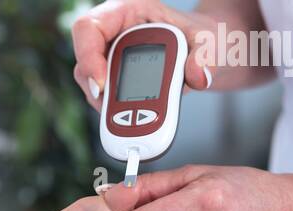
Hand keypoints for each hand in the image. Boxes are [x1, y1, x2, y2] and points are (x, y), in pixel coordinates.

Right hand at [71, 0, 215, 108]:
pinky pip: (103, 93)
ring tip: (129, 117)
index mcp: (129, 9)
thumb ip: (204, 56)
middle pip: (85, 57)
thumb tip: (198, 77)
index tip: (102, 85)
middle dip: (96, 87)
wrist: (207, 50)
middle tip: (115, 111)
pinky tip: (131, 116)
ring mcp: (110, 52)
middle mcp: (114, 29)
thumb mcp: (208, 41)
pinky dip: (114, 109)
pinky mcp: (113, 73)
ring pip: (90, 79)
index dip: (88, 57)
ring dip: (105, 102)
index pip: (89, 28)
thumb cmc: (204, 36)